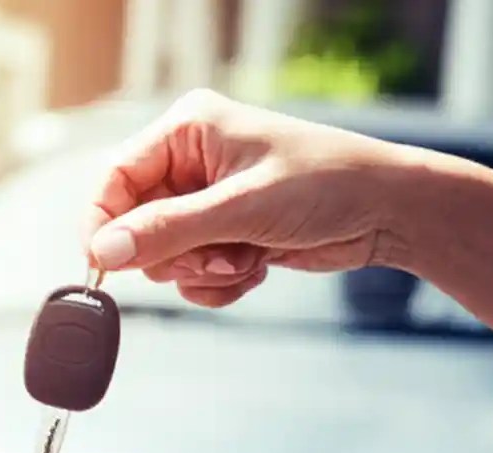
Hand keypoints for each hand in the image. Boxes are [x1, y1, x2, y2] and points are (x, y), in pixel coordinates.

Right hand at [85, 89, 422, 307]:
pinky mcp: (226, 234)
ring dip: (204, 269)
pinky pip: (193, 274)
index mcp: (186, 129)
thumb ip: (168, 231)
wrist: (388, 213)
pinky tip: (257, 266)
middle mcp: (191, 162)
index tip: (105, 264)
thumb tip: (104, 251)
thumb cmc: (327, 185)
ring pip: (165, 256)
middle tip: (219, 254)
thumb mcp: (241, 208)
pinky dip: (220, 282)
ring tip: (248, 256)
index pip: (114, 178)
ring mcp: (208, 200)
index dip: (104, 223)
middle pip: (136, 224)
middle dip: (176, 253)